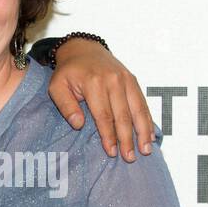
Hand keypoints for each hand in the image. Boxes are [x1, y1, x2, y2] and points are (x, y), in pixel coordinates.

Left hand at [47, 38, 154, 161]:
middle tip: (129, 158)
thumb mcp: (57, 86)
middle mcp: (113, 80)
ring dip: (142, 132)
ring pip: (137, 109)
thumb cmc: (69, 72)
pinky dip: (147, 119)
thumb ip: (65, 105)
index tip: (111, 152)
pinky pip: (142, 102)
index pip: (103, 116)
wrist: (83, 48)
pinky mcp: (133, 80)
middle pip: (123, 115)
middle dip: (127, 139)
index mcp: (94, 83)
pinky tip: (150, 135)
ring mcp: (126, 79)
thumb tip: (78, 125)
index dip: (108, 136)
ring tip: (145, 150)